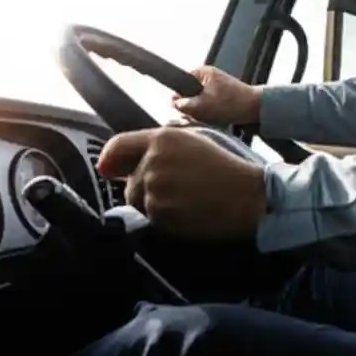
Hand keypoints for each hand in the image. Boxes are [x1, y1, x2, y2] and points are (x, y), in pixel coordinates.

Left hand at [96, 127, 265, 239]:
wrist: (248, 196)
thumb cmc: (228, 167)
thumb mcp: (196, 140)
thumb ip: (162, 145)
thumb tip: (133, 159)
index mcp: (162, 138)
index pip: (118, 145)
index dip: (109, 158)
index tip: (107, 168)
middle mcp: (153, 162)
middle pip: (130, 180)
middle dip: (144, 186)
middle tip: (175, 189)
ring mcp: (154, 189)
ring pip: (138, 200)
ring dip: (153, 202)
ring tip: (184, 199)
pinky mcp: (160, 214)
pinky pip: (150, 217)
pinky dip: (163, 217)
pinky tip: (187, 210)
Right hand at [172, 66, 260, 125]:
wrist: (257, 109)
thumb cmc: (232, 103)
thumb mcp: (202, 105)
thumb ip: (183, 104)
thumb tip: (174, 103)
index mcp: (202, 72)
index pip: (180, 84)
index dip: (179, 98)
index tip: (182, 110)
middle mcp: (208, 78)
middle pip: (189, 95)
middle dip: (190, 108)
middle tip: (195, 118)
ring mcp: (215, 88)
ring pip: (198, 103)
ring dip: (199, 114)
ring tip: (206, 120)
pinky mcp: (222, 99)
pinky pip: (208, 108)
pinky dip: (208, 115)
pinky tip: (213, 121)